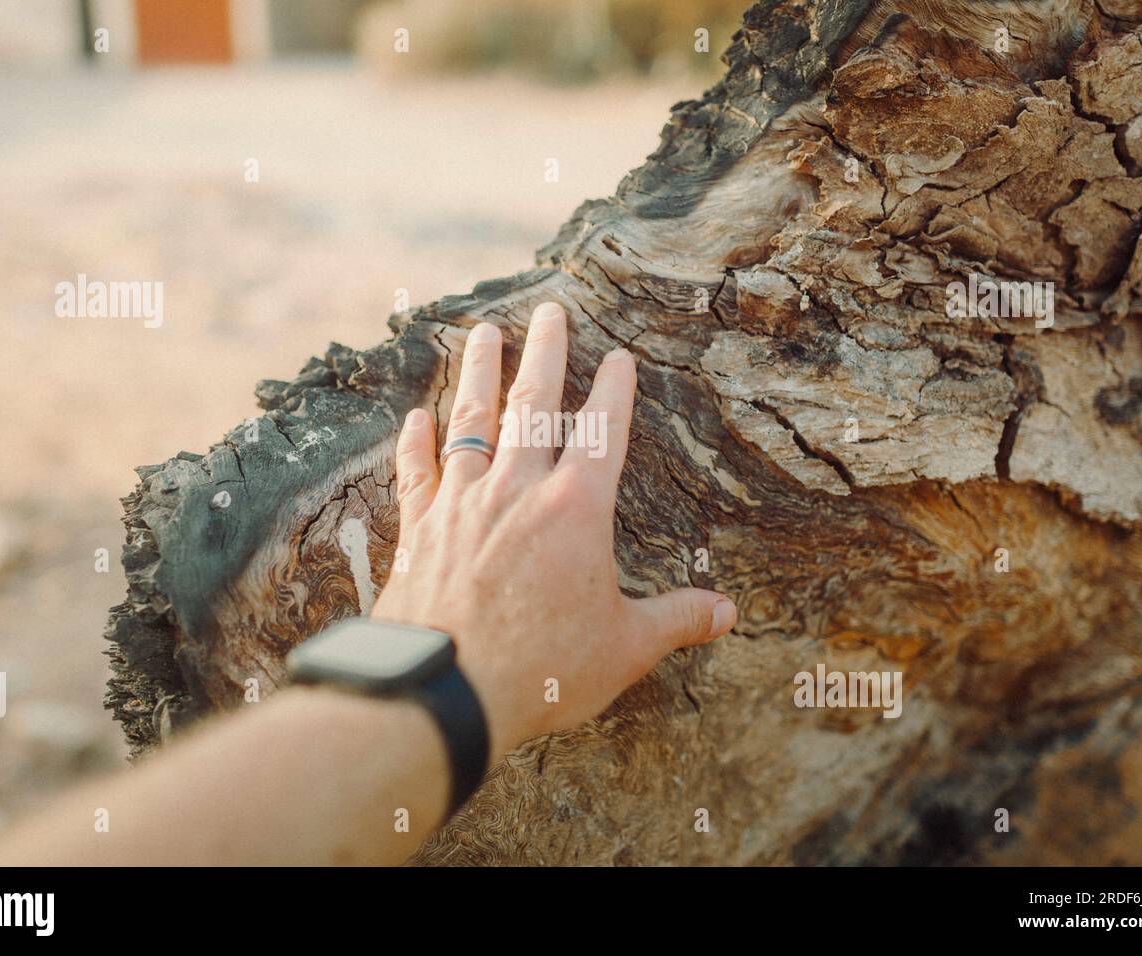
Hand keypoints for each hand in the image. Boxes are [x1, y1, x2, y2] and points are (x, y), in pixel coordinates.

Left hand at [372, 301, 736, 762]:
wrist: (445, 688)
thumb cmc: (542, 669)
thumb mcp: (625, 647)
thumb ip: (676, 621)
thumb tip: (727, 615)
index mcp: (576, 509)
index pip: (602, 432)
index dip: (615, 392)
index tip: (620, 358)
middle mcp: (518, 489)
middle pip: (534, 405)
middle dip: (547, 354)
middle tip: (551, 312)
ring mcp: (462, 502)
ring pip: (472, 420)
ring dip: (480, 373)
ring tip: (484, 333)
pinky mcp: (419, 527)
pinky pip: (417, 470)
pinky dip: (415, 440)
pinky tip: (414, 416)